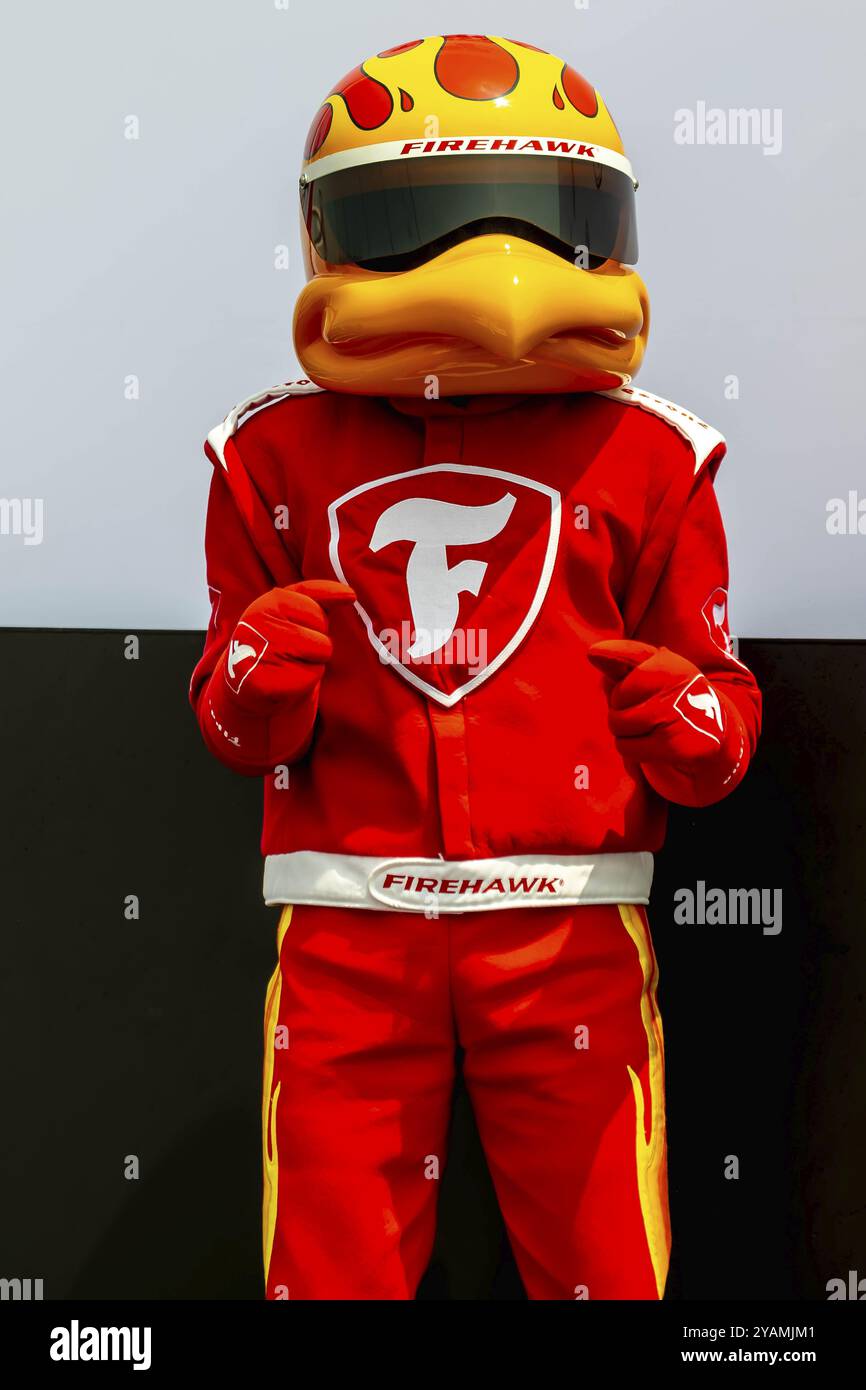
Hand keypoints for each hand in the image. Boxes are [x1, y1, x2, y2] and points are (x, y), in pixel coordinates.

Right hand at [222, 579, 355, 715]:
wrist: (245, 679)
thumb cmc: (277, 639)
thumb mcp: (293, 608)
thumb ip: (321, 595)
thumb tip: (351, 594)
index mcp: (269, 602)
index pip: (318, 613)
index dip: (314, 626)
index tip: (295, 630)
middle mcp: (261, 624)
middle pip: (322, 636)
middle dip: (315, 645)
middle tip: (290, 651)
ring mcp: (262, 652)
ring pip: (319, 656)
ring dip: (312, 663)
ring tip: (288, 664)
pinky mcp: (266, 681)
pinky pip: (310, 678)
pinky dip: (304, 682)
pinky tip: (284, 680)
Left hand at [587, 638, 727, 765]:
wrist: (716, 734)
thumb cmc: (674, 697)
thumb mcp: (654, 671)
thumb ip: (622, 660)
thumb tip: (593, 652)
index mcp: (668, 661)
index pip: (623, 659)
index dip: (620, 681)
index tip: (630, 690)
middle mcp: (674, 683)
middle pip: (616, 698)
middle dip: (621, 709)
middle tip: (644, 713)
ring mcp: (675, 715)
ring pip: (619, 725)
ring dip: (625, 732)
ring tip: (647, 729)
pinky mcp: (675, 745)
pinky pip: (628, 748)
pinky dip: (632, 750)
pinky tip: (651, 744)